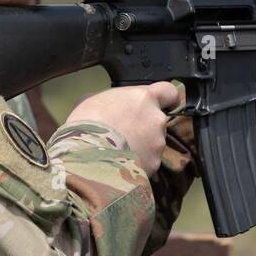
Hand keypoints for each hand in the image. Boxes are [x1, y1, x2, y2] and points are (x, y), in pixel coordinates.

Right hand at [65, 81, 179, 175]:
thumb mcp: (93, 100)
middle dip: (145, 126)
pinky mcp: (154, 164)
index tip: (164, 104)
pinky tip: (120, 163)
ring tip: (119, 151)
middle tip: (124, 133)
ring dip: (142, 145)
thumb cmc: (87, 123)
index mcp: (143, 98)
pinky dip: (138, 162)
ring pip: (154, 142)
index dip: (166, 98)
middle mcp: (156, 119)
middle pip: (157, 120)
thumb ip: (113, 100)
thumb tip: (111, 107)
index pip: (168, 92)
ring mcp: (158, 143)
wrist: (86, 155)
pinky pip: (148, 161)